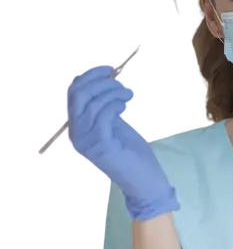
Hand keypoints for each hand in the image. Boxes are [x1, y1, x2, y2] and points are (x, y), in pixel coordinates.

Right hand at [66, 66, 179, 220]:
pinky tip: (126, 102)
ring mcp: (85, 143)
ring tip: (127, 92)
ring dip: (111, 91)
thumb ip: (102, 108)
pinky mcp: (100, 145)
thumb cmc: (131, 152)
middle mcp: (75, 137)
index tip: (107, 69)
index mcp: (76, 130)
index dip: (87, 77)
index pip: (72, 97)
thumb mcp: (113, 124)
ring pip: (92, 103)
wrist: (144, 180)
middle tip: (117, 75)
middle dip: (97, 80)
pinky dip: (115, 103)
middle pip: (77, 96)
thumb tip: (100, 82)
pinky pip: (104, 114)